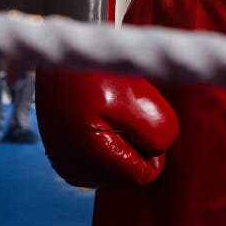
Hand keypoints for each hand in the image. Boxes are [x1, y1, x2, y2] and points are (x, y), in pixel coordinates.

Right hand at [36, 0, 178, 187]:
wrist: (62, 51)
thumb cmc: (99, 72)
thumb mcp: (141, 101)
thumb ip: (161, 133)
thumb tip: (162, 149)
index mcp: (95, 167)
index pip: (148, 171)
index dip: (153, 140)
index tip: (138, 108)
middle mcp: (78, 174)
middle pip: (131, 165)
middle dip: (136, 136)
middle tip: (123, 102)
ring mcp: (68, 164)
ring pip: (118, 157)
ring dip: (123, 132)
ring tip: (109, 103)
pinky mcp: (64, 153)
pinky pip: (101, 150)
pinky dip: (107, 131)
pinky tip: (98, 108)